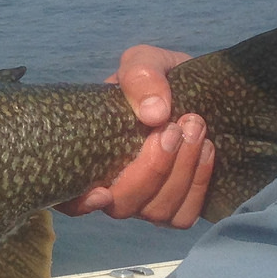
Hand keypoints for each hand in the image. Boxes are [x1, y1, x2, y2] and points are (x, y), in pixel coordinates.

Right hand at [58, 45, 212, 227]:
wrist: (195, 89)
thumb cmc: (155, 79)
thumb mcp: (143, 63)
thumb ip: (141, 77)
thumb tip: (153, 114)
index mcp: (88, 158)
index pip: (70, 200)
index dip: (80, 204)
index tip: (101, 190)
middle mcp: (113, 188)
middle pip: (123, 204)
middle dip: (152, 169)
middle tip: (174, 126)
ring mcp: (146, 202)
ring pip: (156, 211)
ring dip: (180, 171)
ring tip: (195, 127)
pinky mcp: (178, 207)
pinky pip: (184, 214)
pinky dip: (198, 183)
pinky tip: (206, 149)